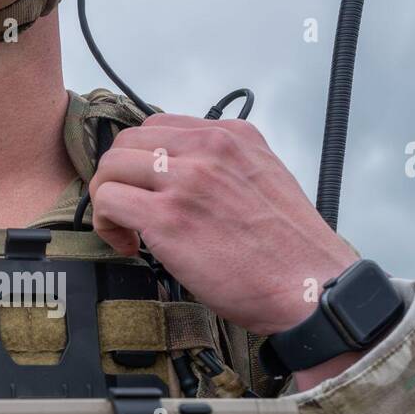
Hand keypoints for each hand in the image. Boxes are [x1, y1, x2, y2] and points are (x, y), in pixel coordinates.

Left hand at [89, 113, 358, 337]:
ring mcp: (186, 179)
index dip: (144, 161)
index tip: (150, 191)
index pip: (161, 127)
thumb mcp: (265, 180)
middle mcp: (208, 147)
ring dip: (108, 198)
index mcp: (232, 135)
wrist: (308, 286)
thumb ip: (225, 167)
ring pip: (111, 166)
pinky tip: (128, 246)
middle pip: (128, 142)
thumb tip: (185, 177)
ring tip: (128, 231)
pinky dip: (106, 224)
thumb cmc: (289, 250)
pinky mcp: (167, 216)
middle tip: (130, 213)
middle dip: (121, 177)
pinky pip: (108, 200)